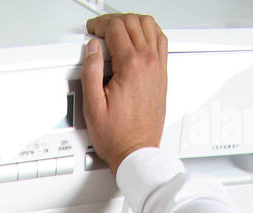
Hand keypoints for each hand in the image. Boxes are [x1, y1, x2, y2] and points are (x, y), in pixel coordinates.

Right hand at [82, 12, 167, 175]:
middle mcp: (148, 63)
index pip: (116, 28)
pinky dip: (149, 32)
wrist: (137, 152)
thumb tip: (93, 48)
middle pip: (133, 22)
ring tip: (118, 29)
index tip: (92, 31)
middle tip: (101, 29)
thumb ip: (91, 71)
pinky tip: (139, 37)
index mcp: (130, 67)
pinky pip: (160, 41)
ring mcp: (158, 68)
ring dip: (132, 22)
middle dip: (114, 20)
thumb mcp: (93, 106)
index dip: (100, 25)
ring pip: (150, 26)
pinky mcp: (162, 75)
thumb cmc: (117, 136)